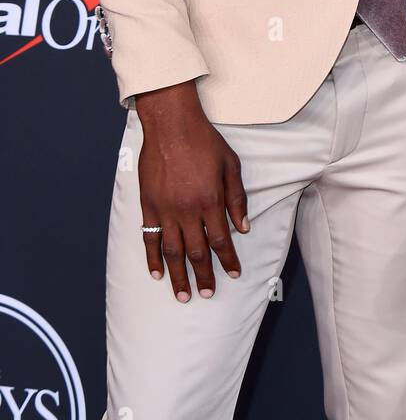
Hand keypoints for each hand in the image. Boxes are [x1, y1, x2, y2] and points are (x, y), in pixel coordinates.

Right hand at [135, 80, 248, 300]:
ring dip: (178, 276)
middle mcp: (188, 210)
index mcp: (210, 201)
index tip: (234, 275)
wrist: (171, 124)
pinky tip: (155, 273)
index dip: (228, 261)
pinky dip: (152, 257)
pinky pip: (149, 237)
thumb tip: (243, 228)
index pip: (221, 240)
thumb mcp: (231, 165)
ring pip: (172, 251)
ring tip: (183, 295)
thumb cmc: (204, 141)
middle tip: (206, 294)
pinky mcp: (148, 205)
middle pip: (196, 252)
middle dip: (204, 276)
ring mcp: (165, 209)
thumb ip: (237, 198)